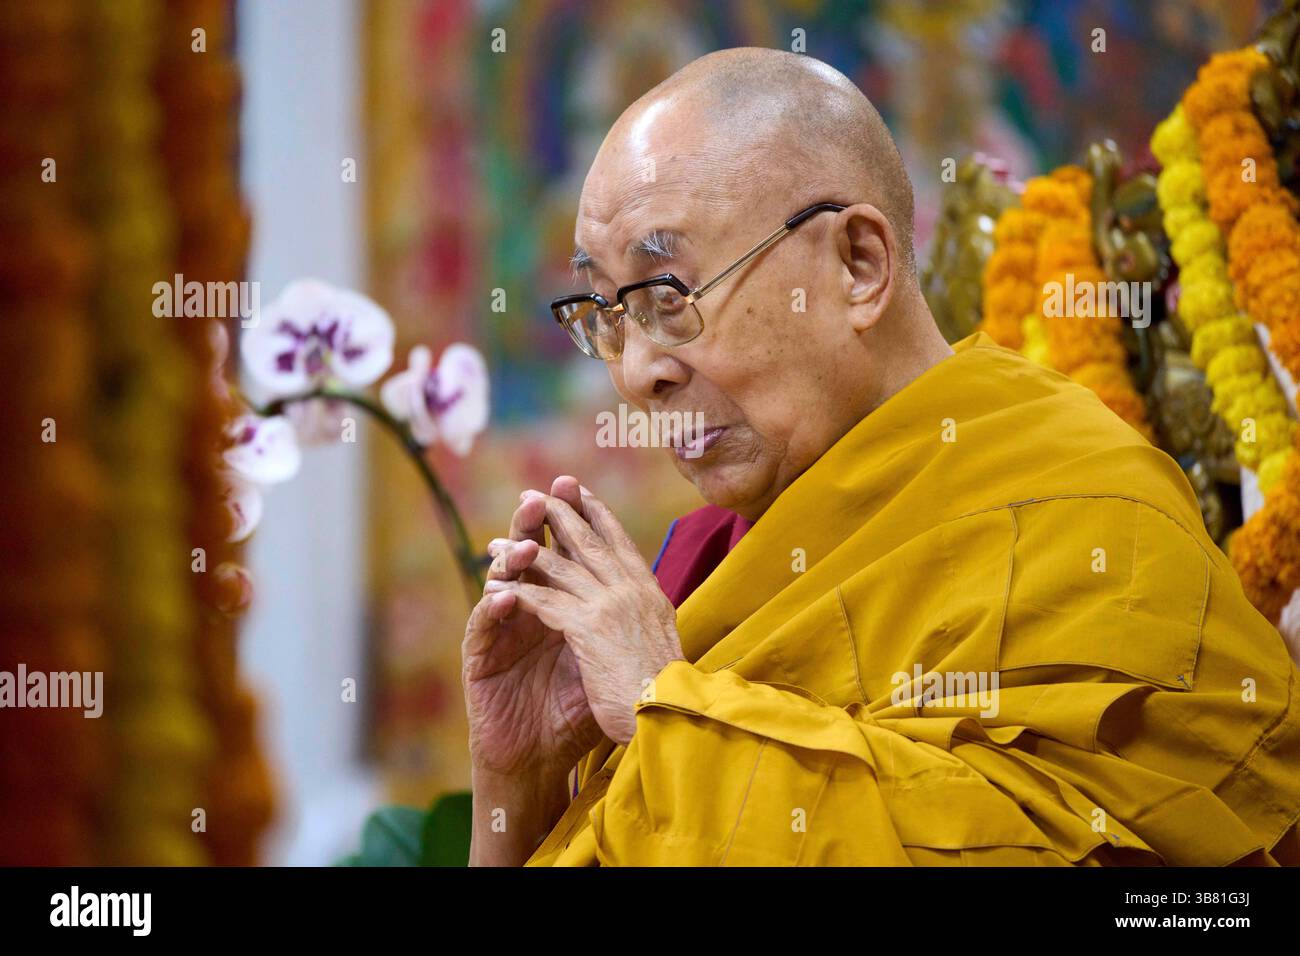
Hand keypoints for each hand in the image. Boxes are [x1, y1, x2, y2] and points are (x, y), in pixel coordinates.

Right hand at [461, 477, 603, 779]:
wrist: (537, 757)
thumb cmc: (572, 712)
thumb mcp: (601, 663)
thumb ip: (614, 629)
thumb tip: (651, 598)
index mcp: (558, 603)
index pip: (562, 551)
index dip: (569, 520)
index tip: (579, 487)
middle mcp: (526, 607)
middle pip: (531, 553)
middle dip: (537, 522)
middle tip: (544, 495)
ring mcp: (501, 628)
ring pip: (502, 580)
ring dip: (514, 560)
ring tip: (528, 546)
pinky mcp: (480, 655)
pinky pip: (483, 625)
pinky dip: (493, 608)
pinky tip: (504, 595)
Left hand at [484, 479, 684, 744]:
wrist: (673, 719)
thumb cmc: (669, 695)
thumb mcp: (659, 644)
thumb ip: (644, 621)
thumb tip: (641, 613)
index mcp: (650, 594)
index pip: (621, 542)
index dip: (598, 514)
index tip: (580, 493)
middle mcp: (632, 590)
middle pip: (589, 541)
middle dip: (559, 514)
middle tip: (534, 494)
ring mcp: (611, 605)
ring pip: (559, 567)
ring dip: (524, 555)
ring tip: (496, 544)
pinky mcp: (588, 627)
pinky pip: (543, 601)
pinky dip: (516, 594)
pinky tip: (494, 591)